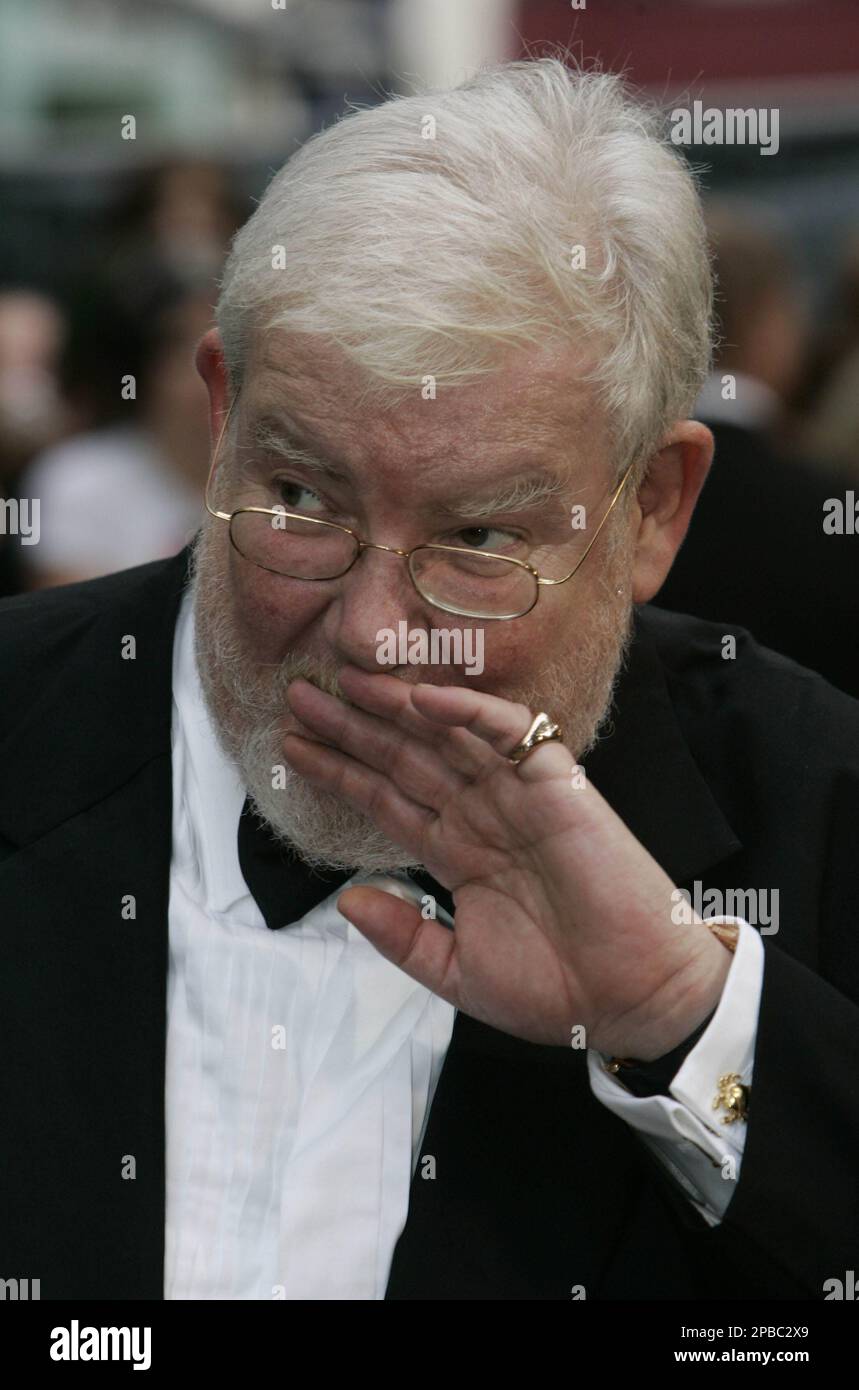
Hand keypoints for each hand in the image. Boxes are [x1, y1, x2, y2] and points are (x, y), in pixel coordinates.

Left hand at [281, 667, 731, 1056]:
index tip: (291, 749)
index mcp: (458, 854)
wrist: (633, 999)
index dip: (340, 773)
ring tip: (343, 683)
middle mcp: (481, 816)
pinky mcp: (557, 787)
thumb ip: (402, 935)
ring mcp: (516, 797)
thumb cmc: (557, 989)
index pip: (386, 801)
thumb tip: (346, 899)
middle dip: (351, 728)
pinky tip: (425, 699)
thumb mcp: (458, 971)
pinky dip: (470, 715)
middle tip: (298, 697)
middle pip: (403, 759)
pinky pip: (510, 737)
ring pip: (445, 739)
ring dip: (396, 708)